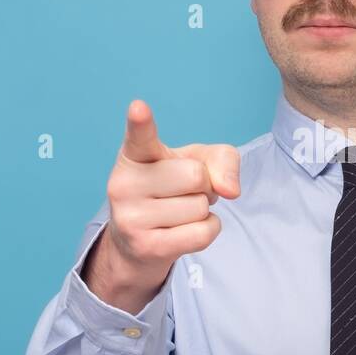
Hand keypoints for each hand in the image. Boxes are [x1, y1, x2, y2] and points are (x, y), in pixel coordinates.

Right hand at [85, 99, 240, 312]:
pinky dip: (208, 230)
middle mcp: (124, 183)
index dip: (140, 122)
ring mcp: (131, 217)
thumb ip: (223, 160)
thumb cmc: (172, 190)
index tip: (138, 108)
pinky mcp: (147, 246)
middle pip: (196, 176)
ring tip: (180, 212)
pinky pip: (203, 233)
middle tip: (184, 192)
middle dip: (204, 186)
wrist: (139, 242)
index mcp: (134, 154)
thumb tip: (231, 190)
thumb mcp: (198, 162)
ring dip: (203, 211)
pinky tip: (186, 230)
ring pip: (200, 208)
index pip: (139, 136)